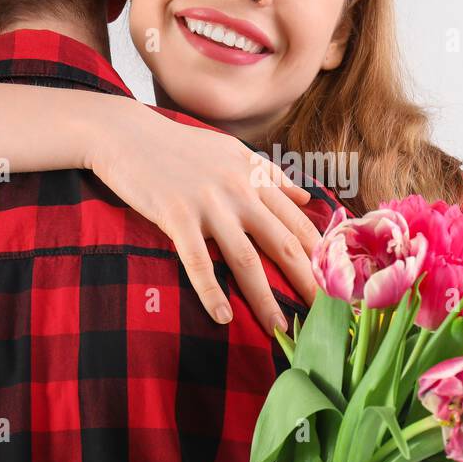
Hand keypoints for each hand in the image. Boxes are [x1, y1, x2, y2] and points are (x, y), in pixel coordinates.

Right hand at [87, 100, 320, 336]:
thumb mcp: (233, 151)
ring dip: (265, 298)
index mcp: (255, 177)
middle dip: (308, 281)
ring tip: (280, 328)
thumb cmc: (179, 146)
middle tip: (326, 313)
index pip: (298, 222)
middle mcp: (239, 191)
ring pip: (246, 259)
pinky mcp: (176, 216)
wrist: (126, 133)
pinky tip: (222, 317)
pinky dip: (211, 291)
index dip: (320, 255)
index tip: (336, 283)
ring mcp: (208, 204)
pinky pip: (198, 262)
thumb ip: (271, 175)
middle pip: (283, 243)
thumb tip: (307, 198)